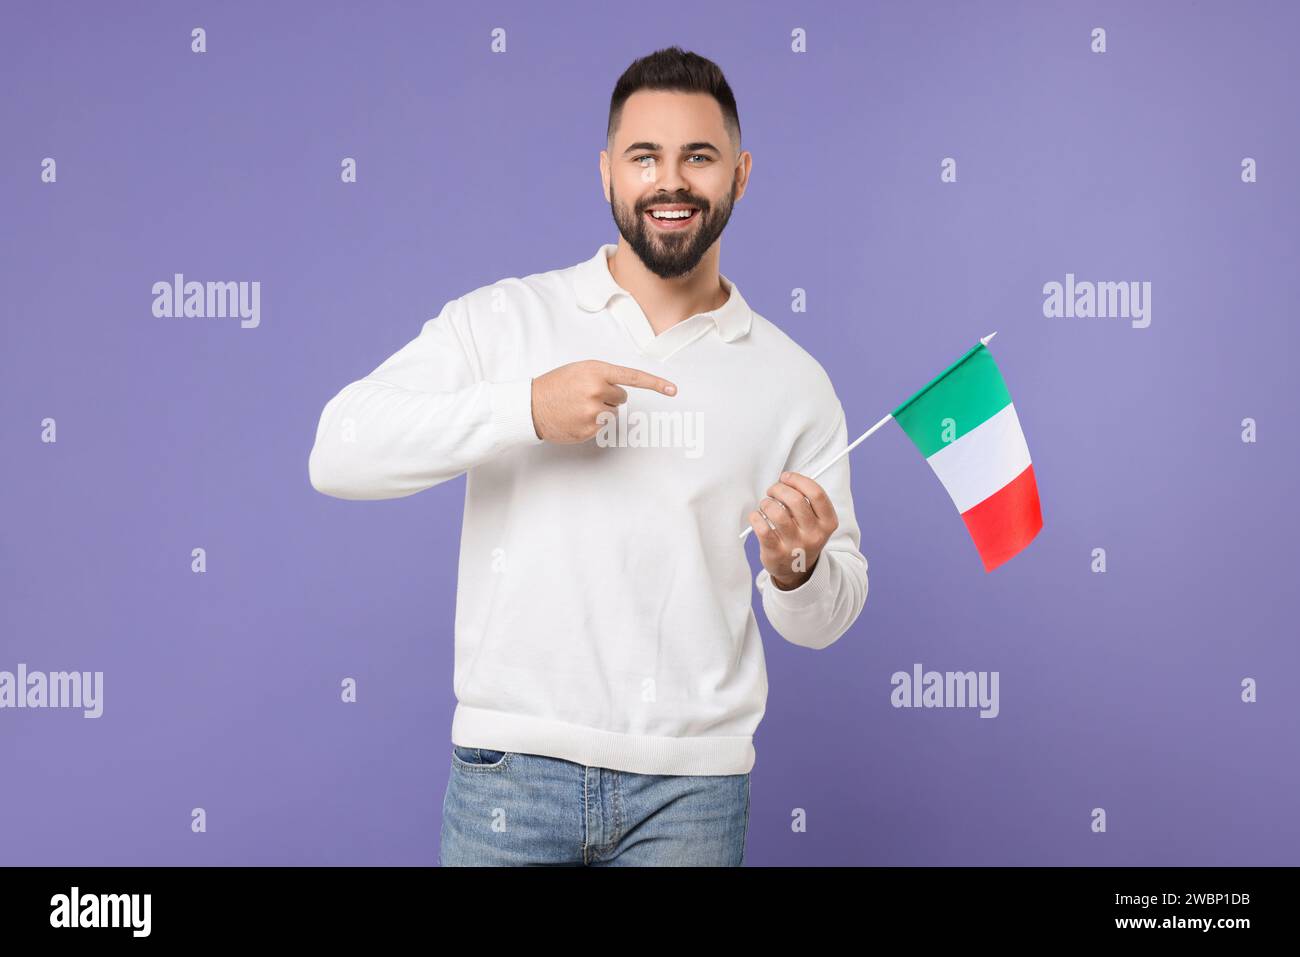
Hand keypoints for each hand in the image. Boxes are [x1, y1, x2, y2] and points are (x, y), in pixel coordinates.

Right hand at [530, 360, 676, 442]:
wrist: (531, 405)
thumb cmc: (556, 386)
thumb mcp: (580, 370)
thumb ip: (603, 376)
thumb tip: (622, 390)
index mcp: (597, 371)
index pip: (632, 377)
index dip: (656, 384)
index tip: (673, 390)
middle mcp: (597, 390)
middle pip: (622, 397)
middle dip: (608, 397)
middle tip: (586, 395)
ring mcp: (593, 411)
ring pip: (613, 413)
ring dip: (601, 411)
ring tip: (579, 406)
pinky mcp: (590, 428)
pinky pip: (603, 426)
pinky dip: (593, 423)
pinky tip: (576, 418)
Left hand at [748, 471, 838, 589]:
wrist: (797, 570)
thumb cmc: (803, 535)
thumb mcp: (815, 521)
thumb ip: (806, 500)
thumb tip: (786, 478)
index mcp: (828, 523)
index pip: (816, 493)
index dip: (798, 480)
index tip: (786, 477)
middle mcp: (814, 535)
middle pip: (796, 500)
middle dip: (779, 489)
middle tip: (772, 490)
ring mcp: (795, 546)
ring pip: (777, 513)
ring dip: (767, 503)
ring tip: (766, 505)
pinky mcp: (776, 553)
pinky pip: (762, 528)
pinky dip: (756, 517)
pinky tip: (757, 516)